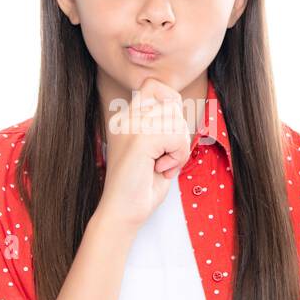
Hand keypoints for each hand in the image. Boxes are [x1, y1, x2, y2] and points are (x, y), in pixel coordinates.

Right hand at [97, 77, 192, 228]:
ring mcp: (130, 125)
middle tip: (164, 156)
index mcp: (125, 117)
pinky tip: (159, 170)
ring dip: (179, 148)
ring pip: (177, 121)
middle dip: (178, 132)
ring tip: (160, 165)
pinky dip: (177, 157)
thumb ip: (163, 125)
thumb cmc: (140, 187)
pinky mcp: (139, 139)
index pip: (155, 86)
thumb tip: (179, 106)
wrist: (121, 213)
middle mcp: (125, 117)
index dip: (170, 104)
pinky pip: (177, 137)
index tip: (166, 136)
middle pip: (172, 103)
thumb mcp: (155, 149)